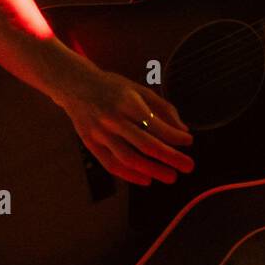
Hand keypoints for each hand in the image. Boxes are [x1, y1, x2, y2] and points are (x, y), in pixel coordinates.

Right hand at [51, 58, 193, 186]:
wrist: (75, 85)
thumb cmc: (112, 87)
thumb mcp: (139, 90)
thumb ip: (163, 108)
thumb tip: (183, 131)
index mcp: (127, 101)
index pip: (155, 124)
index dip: (174, 136)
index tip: (189, 142)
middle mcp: (113, 118)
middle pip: (145, 144)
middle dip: (170, 157)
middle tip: (188, 166)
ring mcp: (99, 133)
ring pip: (129, 158)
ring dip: (153, 170)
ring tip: (171, 176)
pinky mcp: (90, 143)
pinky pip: (111, 165)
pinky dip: (130, 175)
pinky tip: (147, 179)